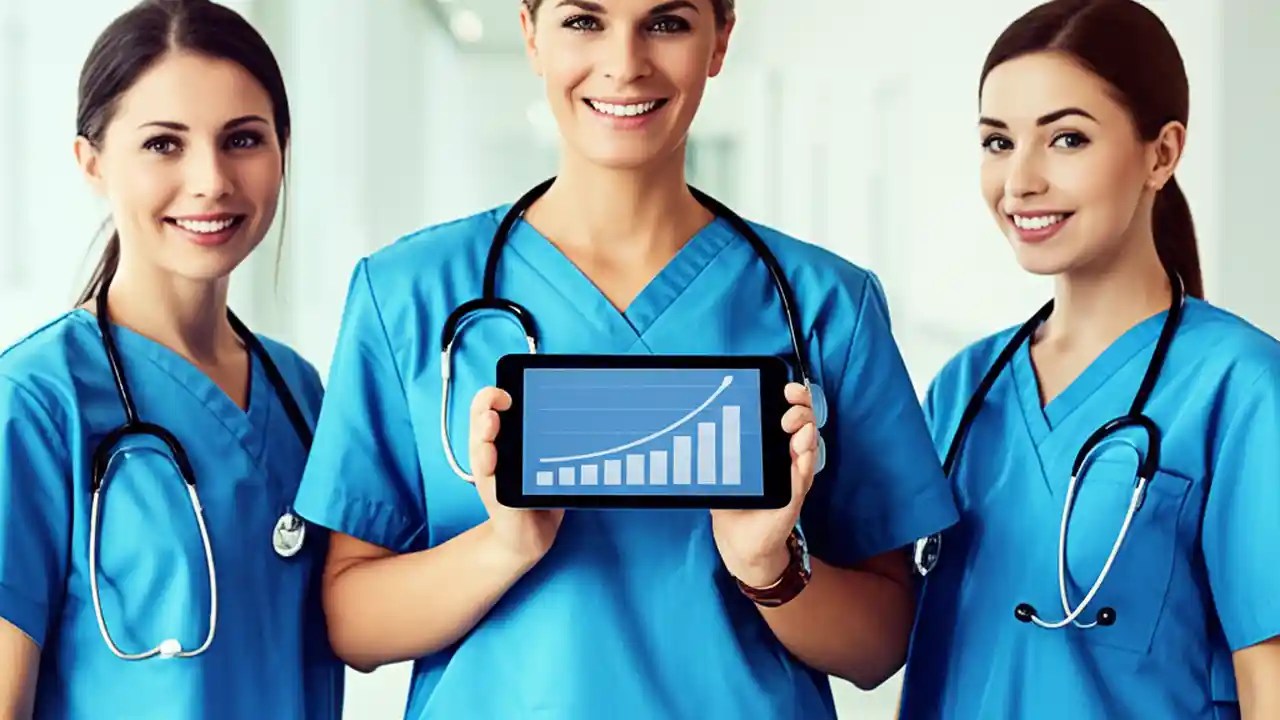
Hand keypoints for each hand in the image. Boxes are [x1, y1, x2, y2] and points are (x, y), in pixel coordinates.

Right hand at [468, 387, 564, 569]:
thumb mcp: (549, 463)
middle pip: (479, 423)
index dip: (493, 397)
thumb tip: (592, 412)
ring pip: (480, 450)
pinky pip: (491, 483)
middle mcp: (492, 454)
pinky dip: (491, 468)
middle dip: (485, 407)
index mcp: (504, 440)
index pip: (491, 409)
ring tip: (491, 422)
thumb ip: (559, 441)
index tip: (507, 392)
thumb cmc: (539, 494)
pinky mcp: (498, 500)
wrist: (530, 537)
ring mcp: (492, 477)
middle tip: (499, 400)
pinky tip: (492, 458)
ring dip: (483, 434)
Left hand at [711, 382, 818, 587]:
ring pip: (810, 444)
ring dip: (806, 432)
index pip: (789, 412)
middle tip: (787, 411)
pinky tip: (801, 450)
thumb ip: (713, 448)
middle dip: (802, 408)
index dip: (794, 397)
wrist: (740, 541)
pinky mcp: (794, 494)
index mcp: (772, 444)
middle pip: (805, 422)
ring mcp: (793, 473)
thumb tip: (692, 420)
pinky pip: (805, 474)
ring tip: (793, 429)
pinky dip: (806, 459)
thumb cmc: (733, 501)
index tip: (786, 387)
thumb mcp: (721, 469)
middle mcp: (787, 455)